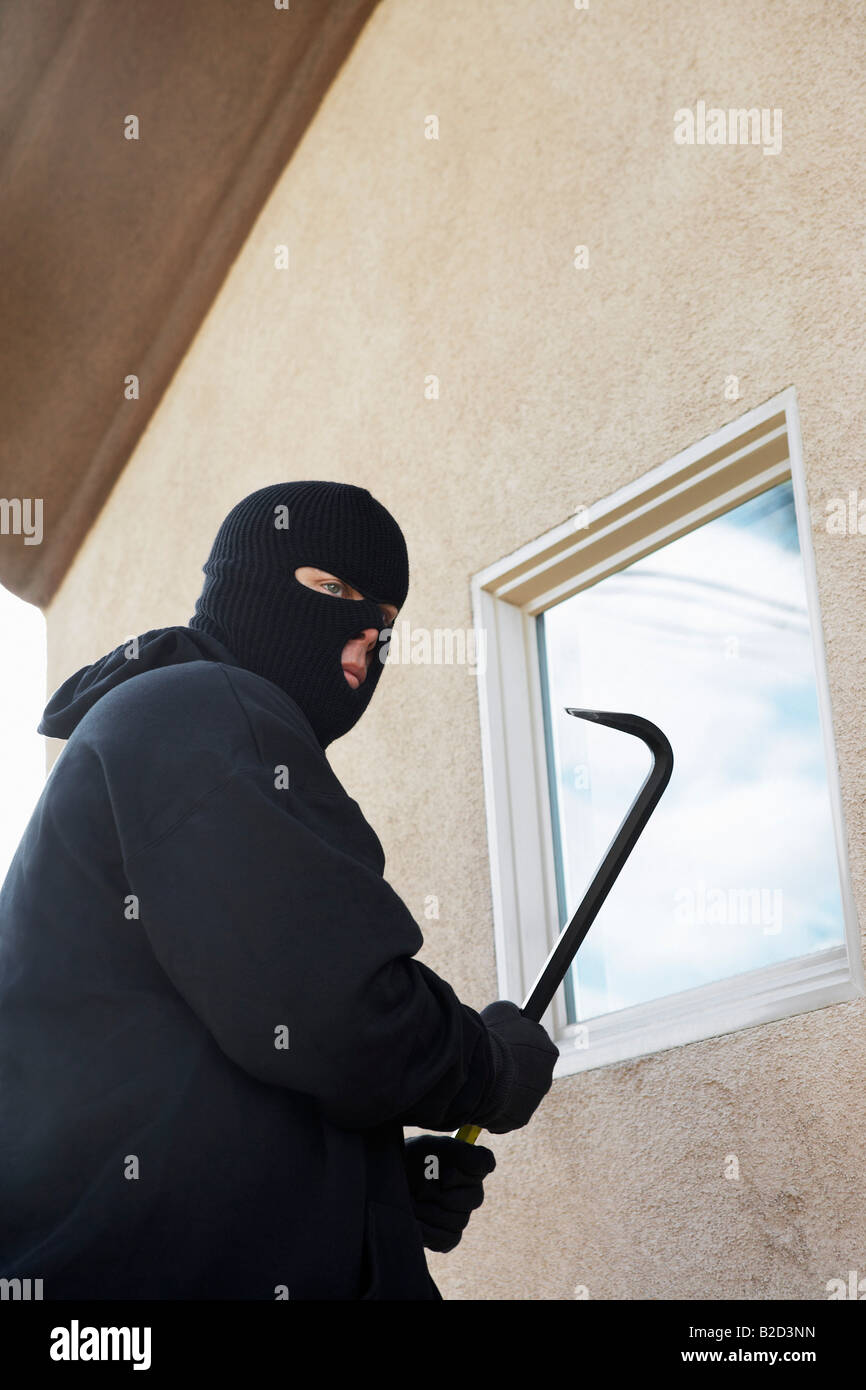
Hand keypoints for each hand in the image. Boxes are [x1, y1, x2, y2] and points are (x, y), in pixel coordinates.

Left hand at [403, 1134, 495, 1252]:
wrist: (380, 1182)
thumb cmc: (405, 1161)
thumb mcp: (428, 1147)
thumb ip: (460, 1152)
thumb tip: (490, 1166)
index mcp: (465, 1163)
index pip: (484, 1163)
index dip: (464, 1170)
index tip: (444, 1173)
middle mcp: (467, 1189)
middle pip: (474, 1198)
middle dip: (444, 1194)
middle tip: (422, 1189)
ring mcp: (457, 1214)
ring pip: (459, 1220)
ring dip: (432, 1212)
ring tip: (413, 1204)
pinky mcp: (445, 1236)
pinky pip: (448, 1239)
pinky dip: (430, 1232)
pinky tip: (416, 1223)